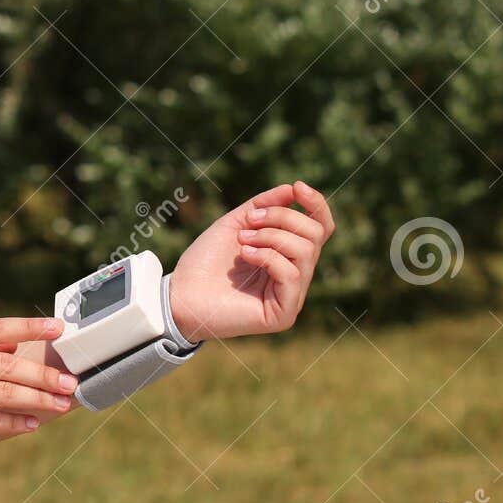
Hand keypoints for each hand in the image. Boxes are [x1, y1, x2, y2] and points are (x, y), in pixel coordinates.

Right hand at [0, 317, 79, 470]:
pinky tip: (32, 423)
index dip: (29, 326)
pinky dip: (15, 423)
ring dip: (38, 398)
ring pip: (3, 391)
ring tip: (61, 403)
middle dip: (43, 373)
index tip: (59, 328)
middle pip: (6, 363)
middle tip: (70, 380)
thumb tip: (15, 345)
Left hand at [167, 181, 335, 341]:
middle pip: (315, 234)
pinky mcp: (283, 314)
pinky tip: (245, 255)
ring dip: (271, 236)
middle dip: (282, 217)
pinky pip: (292, 274)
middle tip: (249, 221)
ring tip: (243, 240)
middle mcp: (296, 275)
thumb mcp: (236, 223)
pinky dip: (268, 257)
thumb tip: (294, 189)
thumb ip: (265, 205)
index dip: (316, 204)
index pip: (321, 228)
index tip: (297, 187)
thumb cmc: (206, 260)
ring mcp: (292, 296)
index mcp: (289, 254)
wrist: (181, 294)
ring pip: (305, 251)